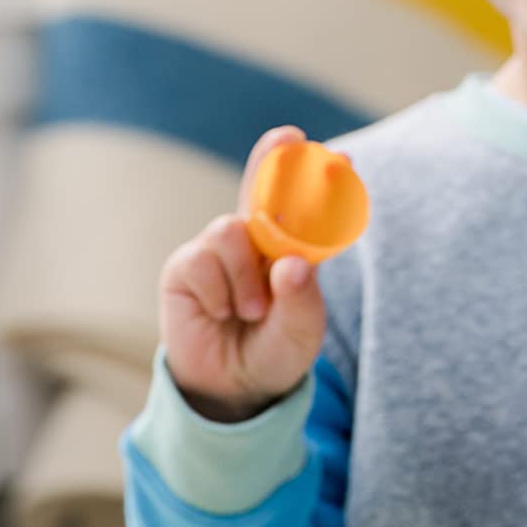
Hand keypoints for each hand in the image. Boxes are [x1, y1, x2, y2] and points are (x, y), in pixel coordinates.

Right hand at [159, 126, 328, 421]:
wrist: (232, 389)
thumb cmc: (274, 352)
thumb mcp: (301, 332)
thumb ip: (301, 300)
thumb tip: (291, 263)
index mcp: (289, 249)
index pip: (303, 207)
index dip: (316, 178)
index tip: (341, 158)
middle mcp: (253, 241)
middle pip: (259, 187)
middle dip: (271, 158)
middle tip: (288, 137)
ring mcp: (216, 249)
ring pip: (230, 230)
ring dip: (246, 276)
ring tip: (251, 312)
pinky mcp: (185, 267)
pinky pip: (202, 260)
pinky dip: (218, 292)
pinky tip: (219, 313)